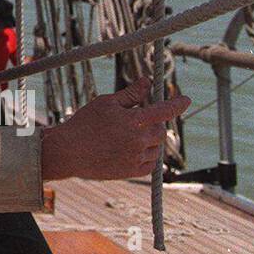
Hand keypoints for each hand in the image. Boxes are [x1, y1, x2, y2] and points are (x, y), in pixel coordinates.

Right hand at [41, 77, 189, 181]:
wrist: (68, 151)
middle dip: (154, 125)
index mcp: (133, 120)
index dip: (177, 104)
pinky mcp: (132, 172)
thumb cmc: (84, 123)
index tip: (185, 100)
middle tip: (138, 122)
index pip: (164, 110)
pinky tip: (130, 151)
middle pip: (161, 131)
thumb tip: (147, 82)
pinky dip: (146, 156)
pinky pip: (150, 164)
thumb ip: (130, 94)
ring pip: (157, 148)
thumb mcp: (105, 103)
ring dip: (150, 141)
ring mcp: (136, 157)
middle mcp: (138, 140)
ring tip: (127, 137)